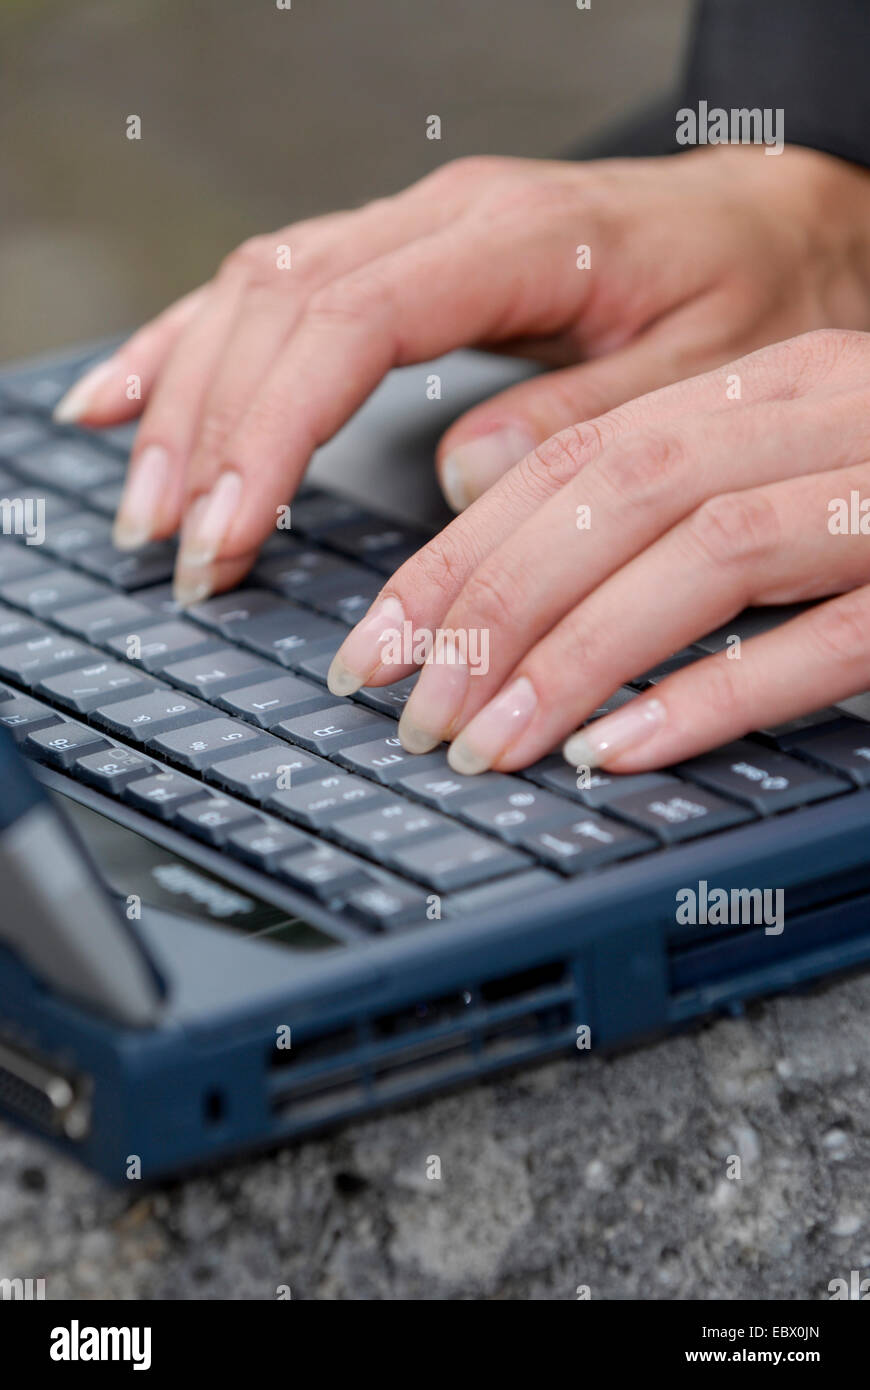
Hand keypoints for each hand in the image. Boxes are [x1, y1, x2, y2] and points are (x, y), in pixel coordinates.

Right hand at [55, 147, 869, 602]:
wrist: (772, 223)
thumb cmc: (752, 292)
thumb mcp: (704, 372)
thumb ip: (586, 426)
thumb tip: (461, 481)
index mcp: (516, 239)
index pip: (349, 323)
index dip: (273, 429)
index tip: (230, 527)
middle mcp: (444, 219)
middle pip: (277, 306)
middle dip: (210, 433)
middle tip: (178, 548)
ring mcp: (413, 231)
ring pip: (254, 291)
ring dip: (185, 398)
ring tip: (143, 501)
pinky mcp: (400, 259)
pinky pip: (269, 286)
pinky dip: (192, 345)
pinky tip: (134, 394)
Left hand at [327, 329, 869, 774]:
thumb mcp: (773, 472)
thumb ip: (659, 508)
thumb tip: (503, 571)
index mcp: (762, 387)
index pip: (570, 461)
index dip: (457, 557)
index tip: (378, 644)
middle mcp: (821, 416)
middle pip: (614, 498)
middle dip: (488, 612)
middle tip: (408, 711)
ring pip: (702, 556)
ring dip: (575, 658)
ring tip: (487, 745)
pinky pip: (827, 638)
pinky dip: (714, 696)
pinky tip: (624, 752)